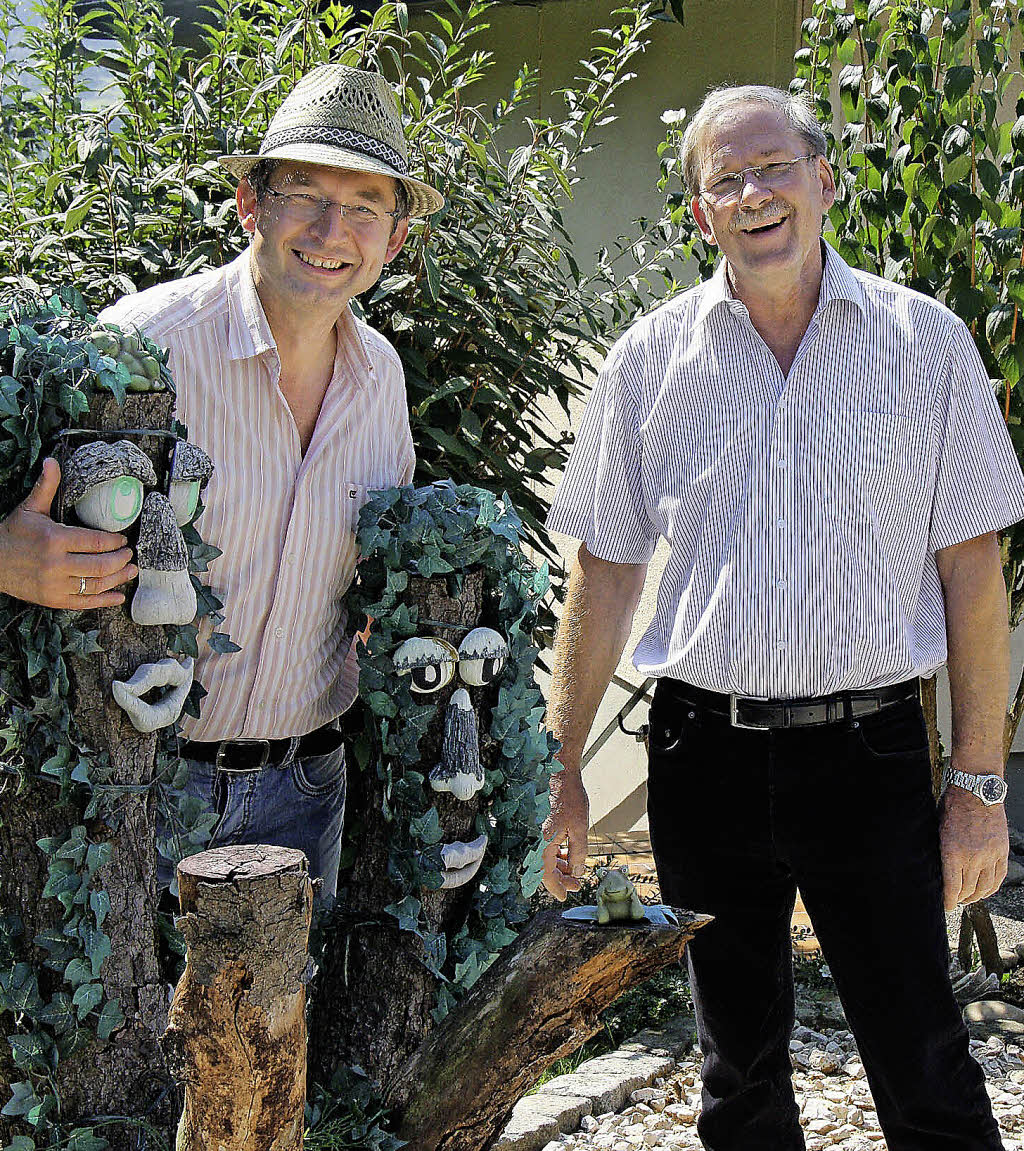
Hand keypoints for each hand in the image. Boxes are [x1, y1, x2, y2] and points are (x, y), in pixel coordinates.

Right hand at [0, 458, 136, 608]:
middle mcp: (56, 564)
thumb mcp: (30, 508)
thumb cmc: (14, 534)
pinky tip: (118, 596)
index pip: (96, 542)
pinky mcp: (53, 600)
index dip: (115, 542)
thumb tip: (53, 461)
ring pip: (96, 584)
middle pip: (100, 564)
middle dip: (121, 560)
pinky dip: (104, 600)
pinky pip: (84, 602)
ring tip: (130, 571)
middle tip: (130, 555)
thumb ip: (47, 486)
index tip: (123, 540)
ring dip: (118, 579)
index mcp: (54, 539)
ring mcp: (54, 584)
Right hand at [541, 768, 589, 900]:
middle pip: (545, 869)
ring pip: (547, 859)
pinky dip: (558, 856)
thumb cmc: (570, 798)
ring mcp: (541, 833)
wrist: (561, 775)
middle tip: (576, 886)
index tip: (565, 897)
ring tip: (575, 872)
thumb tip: (577, 872)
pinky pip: (548, 848)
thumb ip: (578, 853)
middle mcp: (539, 839)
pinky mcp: (544, 828)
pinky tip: (569, 856)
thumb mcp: (579, 828)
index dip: (556, 887)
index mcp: (544, 842)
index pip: (546, 874)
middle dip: (561, 879)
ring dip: (560, 868)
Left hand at [939, 783, 1008, 910]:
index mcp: (953, 854)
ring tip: (968, 897)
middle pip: (968, 891)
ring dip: (976, 896)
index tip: (945, 906)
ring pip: (985, 888)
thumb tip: (937, 870)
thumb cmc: (951, 807)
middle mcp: (973, 858)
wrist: (976, 792)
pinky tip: (985, 890)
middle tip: (954, 900)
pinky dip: (992, 887)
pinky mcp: (1002, 851)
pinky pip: (999, 877)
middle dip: (960, 900)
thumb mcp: (937, 830)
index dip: (948, 901)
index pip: (952, 888)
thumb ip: (940, 852)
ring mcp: (990, 856)